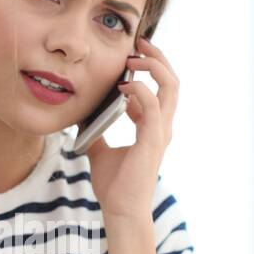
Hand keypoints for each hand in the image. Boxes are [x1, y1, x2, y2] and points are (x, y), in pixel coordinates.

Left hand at [88, 35, 179, 220]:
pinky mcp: (152, 140)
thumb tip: (81, 117)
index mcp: (153, 127)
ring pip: (171, 86)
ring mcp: (160, 132)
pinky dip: (138, 89)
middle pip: (172, 80)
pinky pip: (152, 104)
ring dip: (154, 65)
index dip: (148, 68)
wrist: (120, 211)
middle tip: (138, 42)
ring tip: (134, 56)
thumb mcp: (100, 150)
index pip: (160, 89)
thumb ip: (97, 132)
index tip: (129, 57)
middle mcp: (161, 127)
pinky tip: (122, 86)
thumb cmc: (114, 186)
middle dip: (157, 57)